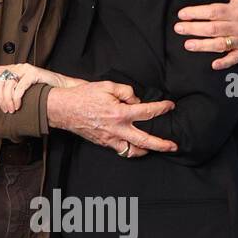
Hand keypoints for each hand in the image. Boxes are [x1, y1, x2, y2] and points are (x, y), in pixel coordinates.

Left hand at [0, 63, 81, 112]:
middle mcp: (18, 67)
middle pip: (0, 82)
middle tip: (5, 109)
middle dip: (0, 98)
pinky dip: (17, 98)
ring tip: (12, 109)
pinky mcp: (34, 73)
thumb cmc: (41, 91)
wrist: (60, 88)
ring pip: (8, 85)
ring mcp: (26, 69)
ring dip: (8, 100)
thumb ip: (11, 89)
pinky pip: (20, 87)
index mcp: (13, 69)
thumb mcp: (22, 89)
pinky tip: (19, 105)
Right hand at [46, 80, 176, 155]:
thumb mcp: (107, 86)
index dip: (161, 109)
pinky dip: (131, 150)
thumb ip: (126, 92)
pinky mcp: (104, 143)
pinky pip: (121, 150)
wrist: (64, 109)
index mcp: (119, 113)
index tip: (170, 106)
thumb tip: (136, 101)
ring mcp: (110, 139)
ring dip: (146, 151)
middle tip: (173, 146)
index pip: (147, 112)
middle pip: (145, 140)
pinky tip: (136, 146)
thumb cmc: (84, 96)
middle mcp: (117, 129)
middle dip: (161, 144)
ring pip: (133, 151)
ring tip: (155, 148)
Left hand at [174, 0, 237, 68]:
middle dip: (194, 29)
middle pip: (213, 28)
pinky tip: (213, 65)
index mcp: (235, 9)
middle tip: (178, 28)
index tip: (181, 14)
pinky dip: (224, 62)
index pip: (213, 11)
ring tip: (187, 45)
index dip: (196, 13)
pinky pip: (234, 58)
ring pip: (220, 44)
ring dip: (203, 46)